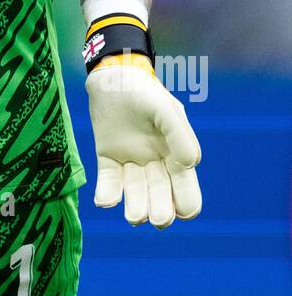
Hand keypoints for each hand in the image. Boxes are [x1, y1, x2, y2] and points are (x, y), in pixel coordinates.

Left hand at [86, 52, 201, 227]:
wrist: (113, 76)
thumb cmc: (145, 92)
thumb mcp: (166, 110)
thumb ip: (179, 135)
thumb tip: (190, 165)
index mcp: (176, 155)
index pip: (186, 190)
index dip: (186, 204)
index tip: (182, 210)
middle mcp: (155, 163)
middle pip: (160, 197)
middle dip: (161, 212)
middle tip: (157, 219)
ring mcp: (131, 162)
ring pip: (135, 193)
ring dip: (136, 208)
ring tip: (134, 217)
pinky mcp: (107, 157)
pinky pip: (109, 181)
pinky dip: (106, 194)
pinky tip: (105, 201)